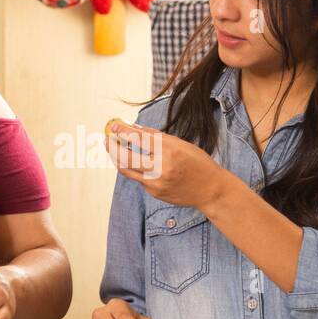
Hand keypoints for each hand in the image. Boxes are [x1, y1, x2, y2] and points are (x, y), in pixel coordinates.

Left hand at [106, 120, 231, 208]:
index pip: (139, 139)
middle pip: (126, 157)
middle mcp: (161, 168)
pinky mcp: (155, 193)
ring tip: (114, 150)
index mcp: (170, 151)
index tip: (113, 126)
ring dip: (118, 159)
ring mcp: (156, 183)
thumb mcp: (181, 144)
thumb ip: (157, 138)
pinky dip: (137, 170)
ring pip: (127, 170)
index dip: (123, 131)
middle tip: (107, 140)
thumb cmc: (198, 163)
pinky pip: (140, 179)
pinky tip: (141, 165)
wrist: (210, 190)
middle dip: (113, 147)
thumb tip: (135, 128)